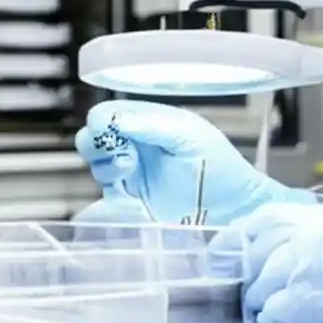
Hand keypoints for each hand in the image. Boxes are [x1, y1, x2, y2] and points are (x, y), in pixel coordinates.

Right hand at [72, 100, 312, 225]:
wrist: (232, 206)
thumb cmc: (219, 165)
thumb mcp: (189, 135)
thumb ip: (153, 125)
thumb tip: (117, 121)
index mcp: (145, 123)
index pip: (104, 116)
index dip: (101, 124)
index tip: (113, 135)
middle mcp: (134, 148)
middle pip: (90, 141)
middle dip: (97, 148)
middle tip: (125, 159)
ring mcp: (131, 177)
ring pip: (96, 169)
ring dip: (107, 171)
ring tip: (132, 174)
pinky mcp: (132, 204)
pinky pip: (105, 200)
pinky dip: (111, 198)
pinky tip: (132, 199)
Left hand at [213, 203, 322, 322]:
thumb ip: (319, 232)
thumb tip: (298, 245)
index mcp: (316, 216)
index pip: (259, 221)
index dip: (240, 239)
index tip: (233, 252)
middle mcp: (302, 237)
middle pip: (251, 254)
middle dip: (249, 273)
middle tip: (255, 287)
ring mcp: (299, 268)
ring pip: (255, 285)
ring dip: (260, 299)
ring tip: (272, 308)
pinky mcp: (305, 302)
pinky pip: (271, 312)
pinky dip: (272, 319)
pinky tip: (283, 322)